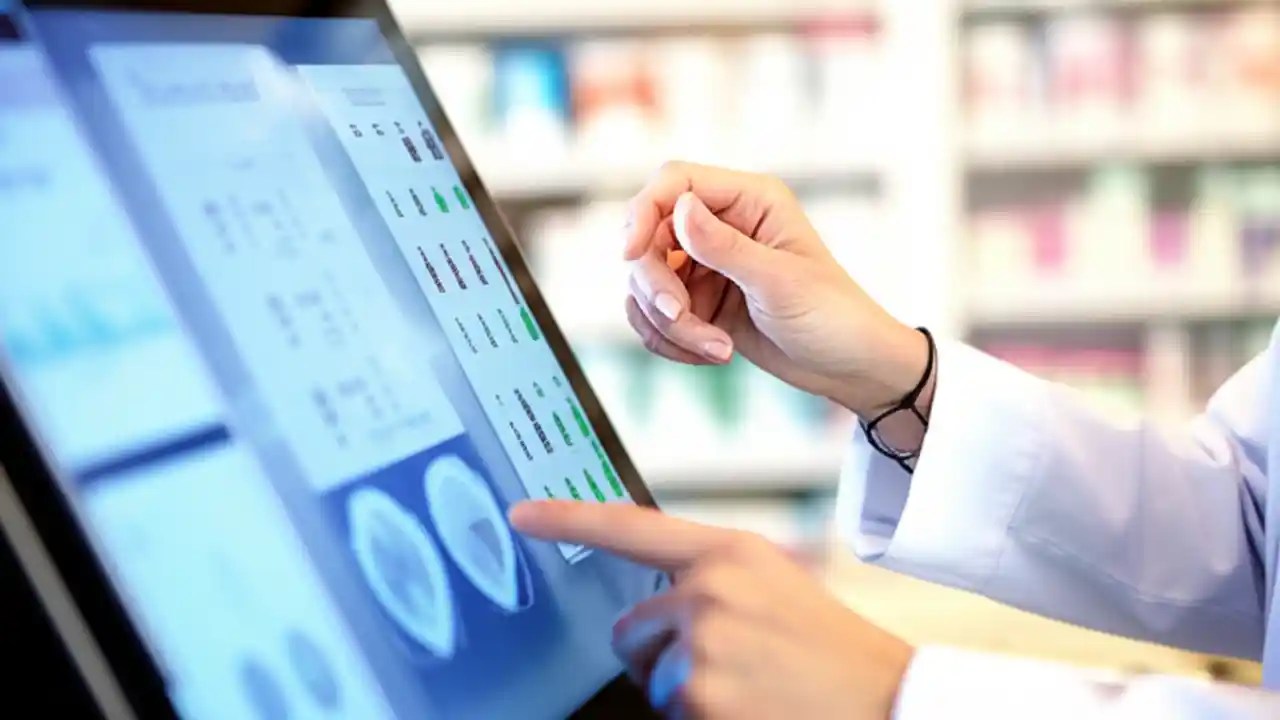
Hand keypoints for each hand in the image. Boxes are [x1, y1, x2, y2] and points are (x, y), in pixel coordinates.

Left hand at [510, 501, 913, 719]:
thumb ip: (711, 576)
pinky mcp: (696, 692)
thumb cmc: (830, 648)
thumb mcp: (774, 584)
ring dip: (684, 686)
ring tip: (747, 684)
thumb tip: (657, 596)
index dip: (568, 517)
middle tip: (727, 664)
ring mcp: (700, 640)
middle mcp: (708, 586)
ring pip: (649, 673)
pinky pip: (667, 707)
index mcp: (729, 550)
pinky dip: (698, 715)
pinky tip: (748, 705)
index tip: (521, 514)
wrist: (885, 698)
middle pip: (630, 626)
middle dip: (662, 652)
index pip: (631, 527)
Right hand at [622, 161, 926, 416]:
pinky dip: (669, 340)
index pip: (674, 183)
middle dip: (656, 286)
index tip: (630, 256)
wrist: (849, 368)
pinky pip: (654, 315)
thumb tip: (680, 208)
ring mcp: (706, 265)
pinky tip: (710, 353)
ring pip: (647, 283)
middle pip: (648, 237)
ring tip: (715, 348)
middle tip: (682, 318)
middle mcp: (722, 225)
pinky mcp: (699, 301)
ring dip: (668, 324)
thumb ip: (725, 246)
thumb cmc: (833, 316)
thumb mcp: (780, 282)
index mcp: (749, 200)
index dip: (642, 213)